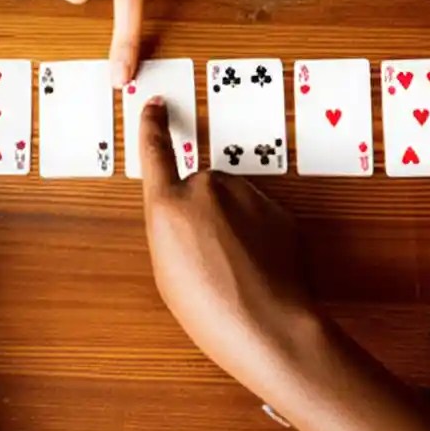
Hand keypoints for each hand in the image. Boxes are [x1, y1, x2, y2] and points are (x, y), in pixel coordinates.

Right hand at [137, 98, 312, 402]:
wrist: (268, 325)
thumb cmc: (210, 309)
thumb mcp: (166, 269)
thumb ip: (170, 228)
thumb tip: (186, 216)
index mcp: (168, 205)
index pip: (155, 152)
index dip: (152, 126)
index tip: (154, 105)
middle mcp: (206, 188)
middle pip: (200, 188)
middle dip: (203, 214)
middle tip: (208, 257)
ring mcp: (246, 194)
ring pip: (232, 201)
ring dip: (232, 224)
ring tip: (235, 268)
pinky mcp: (277, 207)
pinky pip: (260, 214)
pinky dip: (258, 235)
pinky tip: (258, 267)